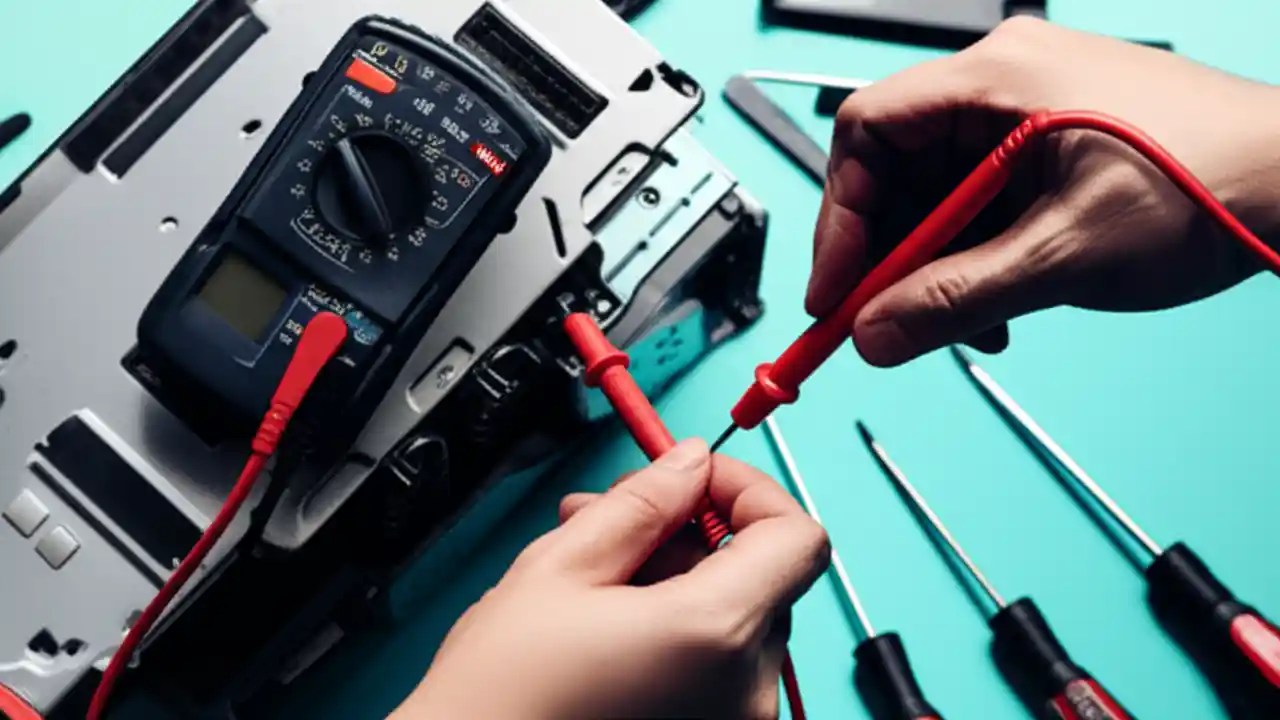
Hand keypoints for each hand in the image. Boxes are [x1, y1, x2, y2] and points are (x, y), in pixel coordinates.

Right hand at [390, 439, 828, 719]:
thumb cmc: (498, 697)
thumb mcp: (559, 570)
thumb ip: (643, 504)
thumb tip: (691, 462)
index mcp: (716, 635)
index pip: (798, 537)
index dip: (749, 491)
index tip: (698, 479)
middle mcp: (745, 692)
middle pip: (763, 578)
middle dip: (693, 535)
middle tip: (613, 516)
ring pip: (735, 622)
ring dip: (678, 582)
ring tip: (592, 574)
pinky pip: (719, 669)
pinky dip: (678, 633)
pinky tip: (609, 622)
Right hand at [810, 17, 1279, 366]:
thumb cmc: (1210, 188)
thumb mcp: (1064, 256)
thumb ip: (955, 299)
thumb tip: (872, 336)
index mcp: (997, 79)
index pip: (868, 132)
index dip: (840, 218)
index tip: (836, 292)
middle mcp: (1002, 85)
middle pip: (896, 169)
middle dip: (889, 255)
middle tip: (884, 321)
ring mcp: (1025, 114)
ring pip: (936, 195)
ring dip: (935, 267)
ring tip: (964, 324)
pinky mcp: (1047, 146)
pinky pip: (978, 202)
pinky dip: (973, 257)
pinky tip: (996, 303)